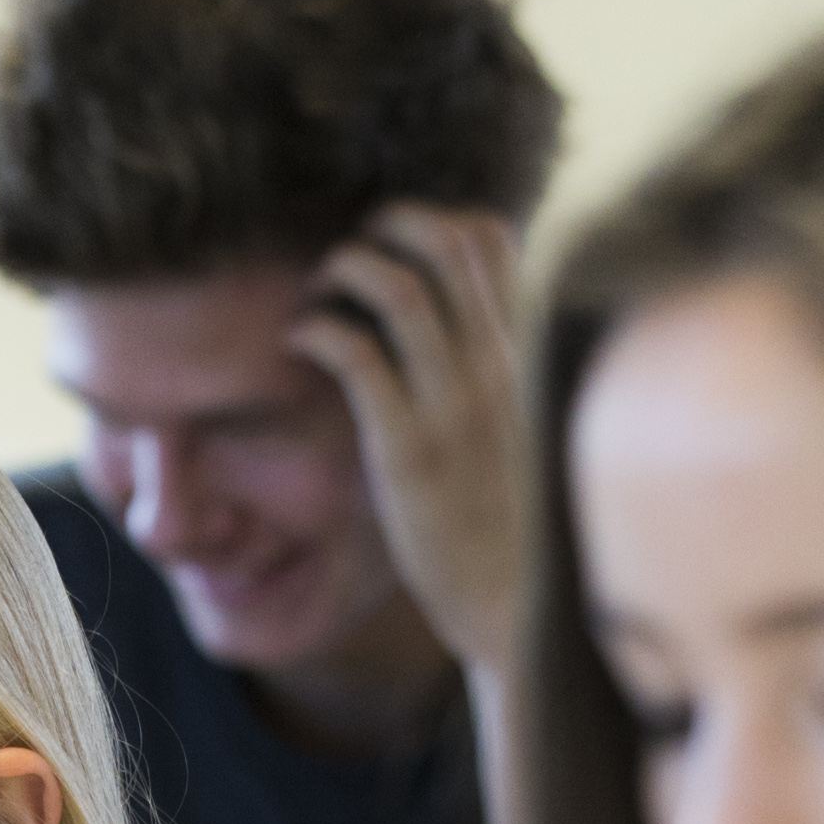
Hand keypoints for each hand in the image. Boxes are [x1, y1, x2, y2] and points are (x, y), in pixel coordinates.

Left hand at [285, 202, 534, 675]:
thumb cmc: (514, 520)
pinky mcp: (406, 449)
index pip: (493, 238)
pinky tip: (297, 344)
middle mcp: (497, 365)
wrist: (518, 604)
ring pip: (396, 287)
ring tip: (315, 297)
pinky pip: (354, 355)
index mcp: (526, 352)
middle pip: (444, 242)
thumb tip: (457, 322)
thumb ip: (499, 366)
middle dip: (384, 225)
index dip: (435, 219)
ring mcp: (453, 404)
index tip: (396, 244)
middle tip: (349, 255)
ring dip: (341, 272)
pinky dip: (315, 330)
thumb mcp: (522, 424)